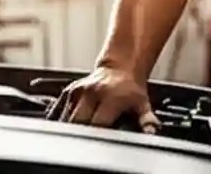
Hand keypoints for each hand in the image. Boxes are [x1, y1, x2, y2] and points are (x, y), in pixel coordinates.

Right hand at [44, 66, 160, 133]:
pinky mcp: (69, 91)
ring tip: (77, 135)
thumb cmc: (131, 89)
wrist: (121, 68)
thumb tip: (152, 132)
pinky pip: (59, 110)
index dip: (97, 135)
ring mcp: (79, 91)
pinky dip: (61, 121)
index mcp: (110, 97)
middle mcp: (92, 92)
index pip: (97, 123)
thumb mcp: (143, 104)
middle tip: (84, 140)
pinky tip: (68, 127)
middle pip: (77, 122)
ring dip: (69, 128)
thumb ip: (147, 119)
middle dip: (79, 134)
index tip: (98, 142)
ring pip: (65, 118)